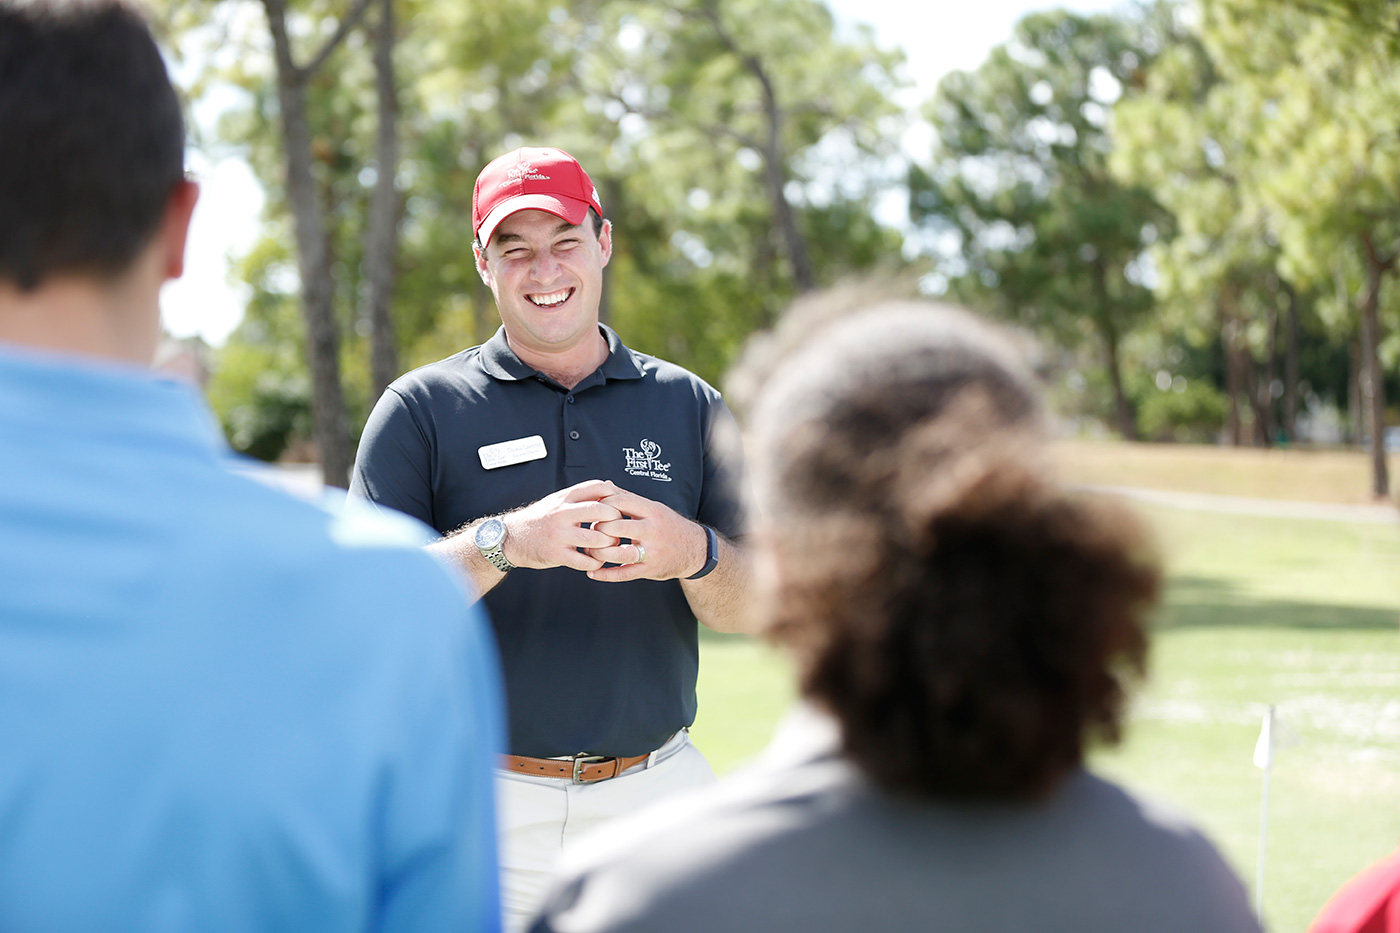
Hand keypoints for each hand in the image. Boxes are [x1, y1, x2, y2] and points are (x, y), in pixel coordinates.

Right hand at [503, 480, 623, 571]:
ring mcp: (559, 534)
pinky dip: (596, 563)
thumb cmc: (539, 519)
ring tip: (609, 546)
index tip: (619, 505)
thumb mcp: (558, 500)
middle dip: (616, 520)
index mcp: (565, 497)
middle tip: (619, 528)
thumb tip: (610, 485)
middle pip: (600, 511)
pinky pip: (584, 561)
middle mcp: (562, 513)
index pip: (597, 487)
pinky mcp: (556, 554)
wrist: (511, 538)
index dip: (615, 495)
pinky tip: (596, 561)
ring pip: (595, 538)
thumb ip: (582, 495)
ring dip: (609, 544)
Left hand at [583, 487, 708, 582]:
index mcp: (651, 510)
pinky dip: (606, 575)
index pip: (620, 502)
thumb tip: (605, 485)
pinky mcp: (651, 569)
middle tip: (591, 531)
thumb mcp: (653, 508)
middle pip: (617, 526)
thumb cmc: (668, 526)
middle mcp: (652, 529)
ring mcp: (652, 551)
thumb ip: (628, 498)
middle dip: (598, 529)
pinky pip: (624, 574)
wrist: (696, 549)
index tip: (593, 511)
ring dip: (598, 553)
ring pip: (619, 552)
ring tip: (590, 552)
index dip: (601, 505)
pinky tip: (593, 573)